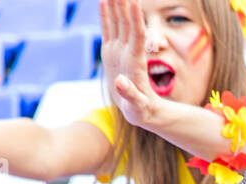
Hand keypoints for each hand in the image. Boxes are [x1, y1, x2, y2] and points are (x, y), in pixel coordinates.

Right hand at [101, 0, 162, 130]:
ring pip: (118, 22)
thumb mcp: (137, 106)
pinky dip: (106, 16)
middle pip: (127, 23)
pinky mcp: (111, 52)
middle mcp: (128, 52)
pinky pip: (109, 30)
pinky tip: (104, 1)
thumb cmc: (141, 110)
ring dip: (115, 4)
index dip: (135, 18)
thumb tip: (120, 82)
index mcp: (135, 62)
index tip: (134, 1)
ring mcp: (119, 50)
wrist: (140, 109)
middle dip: (124, 3)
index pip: (137, 35)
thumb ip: (131, 95)